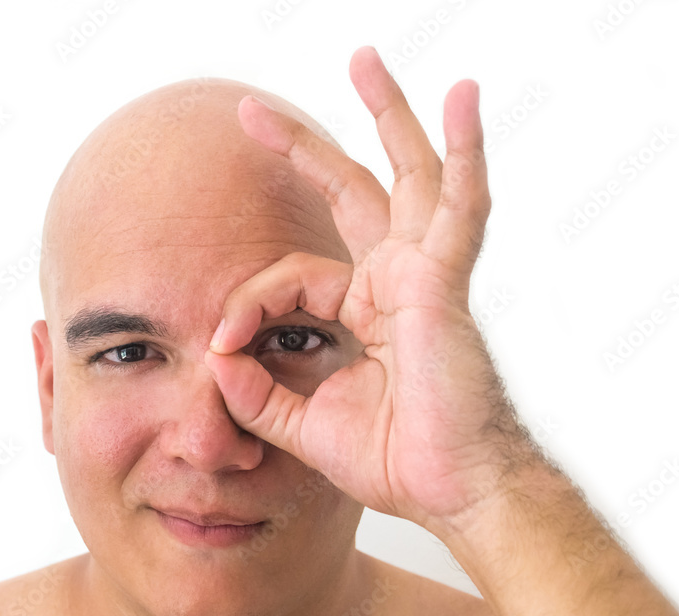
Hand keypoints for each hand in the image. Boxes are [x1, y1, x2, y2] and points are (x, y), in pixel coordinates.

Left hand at [204, 46, 541, 532]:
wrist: (450, 490)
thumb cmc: (394, 458)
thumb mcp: (302, 423)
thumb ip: (255, 391)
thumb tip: (213, 357)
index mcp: (361, 308)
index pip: (288, 276)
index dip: (246, 304)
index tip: (219, 347)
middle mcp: (393, 278)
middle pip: (352, 190)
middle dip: (304, 148)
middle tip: (253, 113)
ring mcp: (423, 272)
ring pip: (406, 174)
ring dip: (387, 116)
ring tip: (364, 60)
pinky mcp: (444, 280)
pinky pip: (459, 205)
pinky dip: (465, 151)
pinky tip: (463, 99)